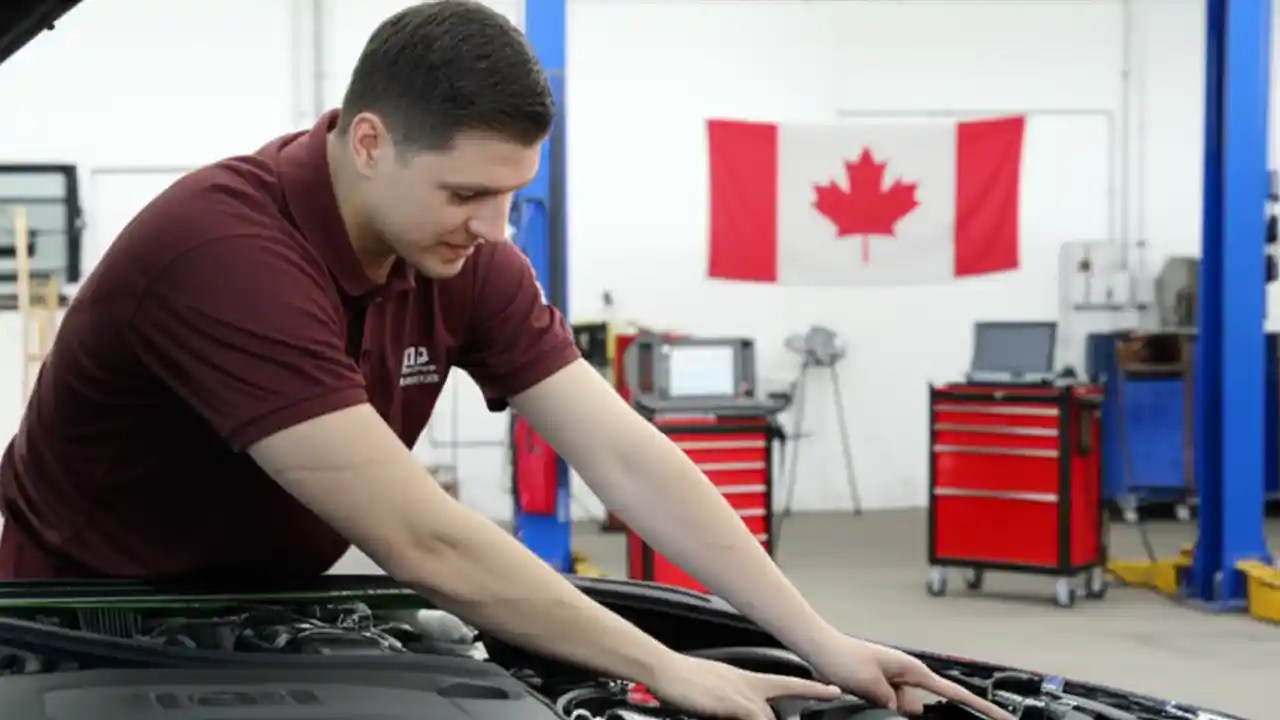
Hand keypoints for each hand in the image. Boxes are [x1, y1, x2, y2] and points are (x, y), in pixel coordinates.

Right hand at [647, 653, 842, 719]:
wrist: (666, 670)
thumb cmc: (683, 680)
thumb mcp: (713, 688)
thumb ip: (730, 702)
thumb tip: (734, 710)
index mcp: (746, 680)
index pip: (787, 682)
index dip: (813, 688)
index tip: (834, 690)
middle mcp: (748, 685)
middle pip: (775, 713)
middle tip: (763, 707)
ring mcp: (742, 695)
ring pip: (768, 718)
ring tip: (732, 709)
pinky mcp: (735, 703)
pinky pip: (759, 719)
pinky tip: (737, 715)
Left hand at [803, 633, 1014, 719]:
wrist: (820, 648)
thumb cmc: (843, 656)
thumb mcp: (869, 683)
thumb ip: (891, 702)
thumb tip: (899, 710)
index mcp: (913, 670)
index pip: (955, 693)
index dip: (982, 708)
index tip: (1004, 719)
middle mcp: (908, 675)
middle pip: (921, 709)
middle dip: (903, 710)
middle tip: (873, 691)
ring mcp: (895, 682)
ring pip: (904, 710)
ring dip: (884, 706)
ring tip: (862, 687)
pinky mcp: (882, 688)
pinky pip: (889, 706)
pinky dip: (877, 705)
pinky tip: (860, 692)